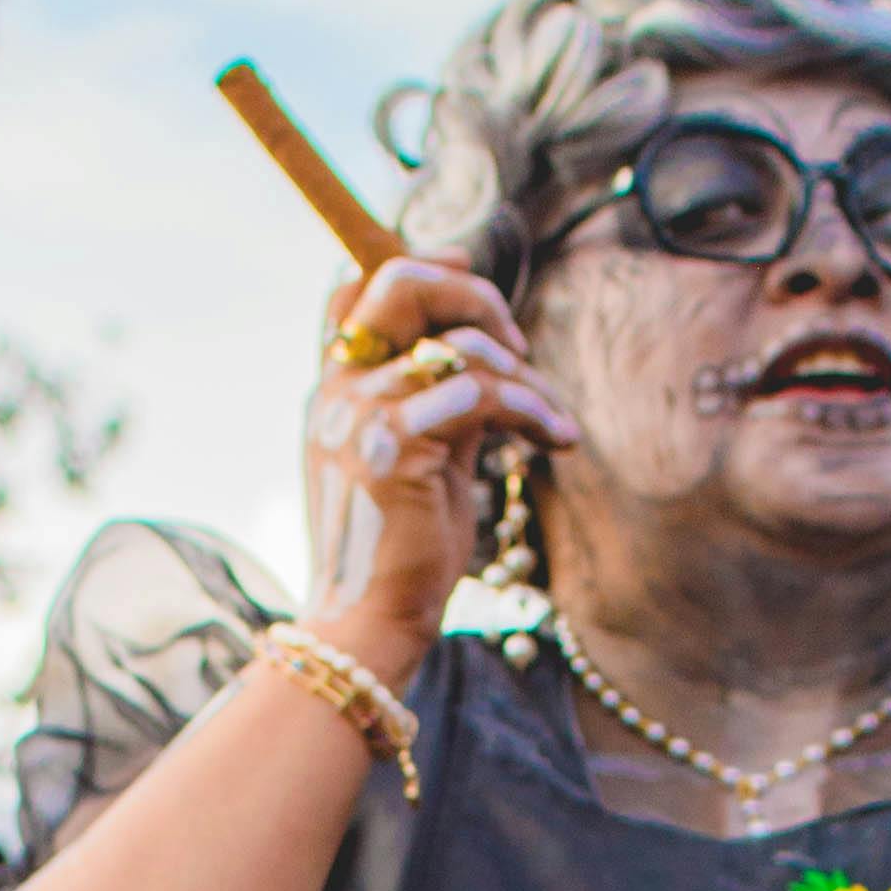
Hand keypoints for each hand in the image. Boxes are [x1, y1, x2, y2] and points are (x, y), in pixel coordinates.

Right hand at [298, 258, 573, 684]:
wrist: (371, 622)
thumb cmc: (402, 553)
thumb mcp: (418, 462)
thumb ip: (435, 405)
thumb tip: (488, 360)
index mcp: (334, 393)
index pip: (352, 293)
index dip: (421, 267)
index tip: (473, 279)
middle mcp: (339, 393)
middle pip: (399, 284)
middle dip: (473, 297)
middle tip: (517, 347)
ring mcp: (360, 416)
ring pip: (459, 346)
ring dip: (525, 376)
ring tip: (551, 421)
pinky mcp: (395, 447)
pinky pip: (480, 394)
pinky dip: (532, 410)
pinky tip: (556, 441)